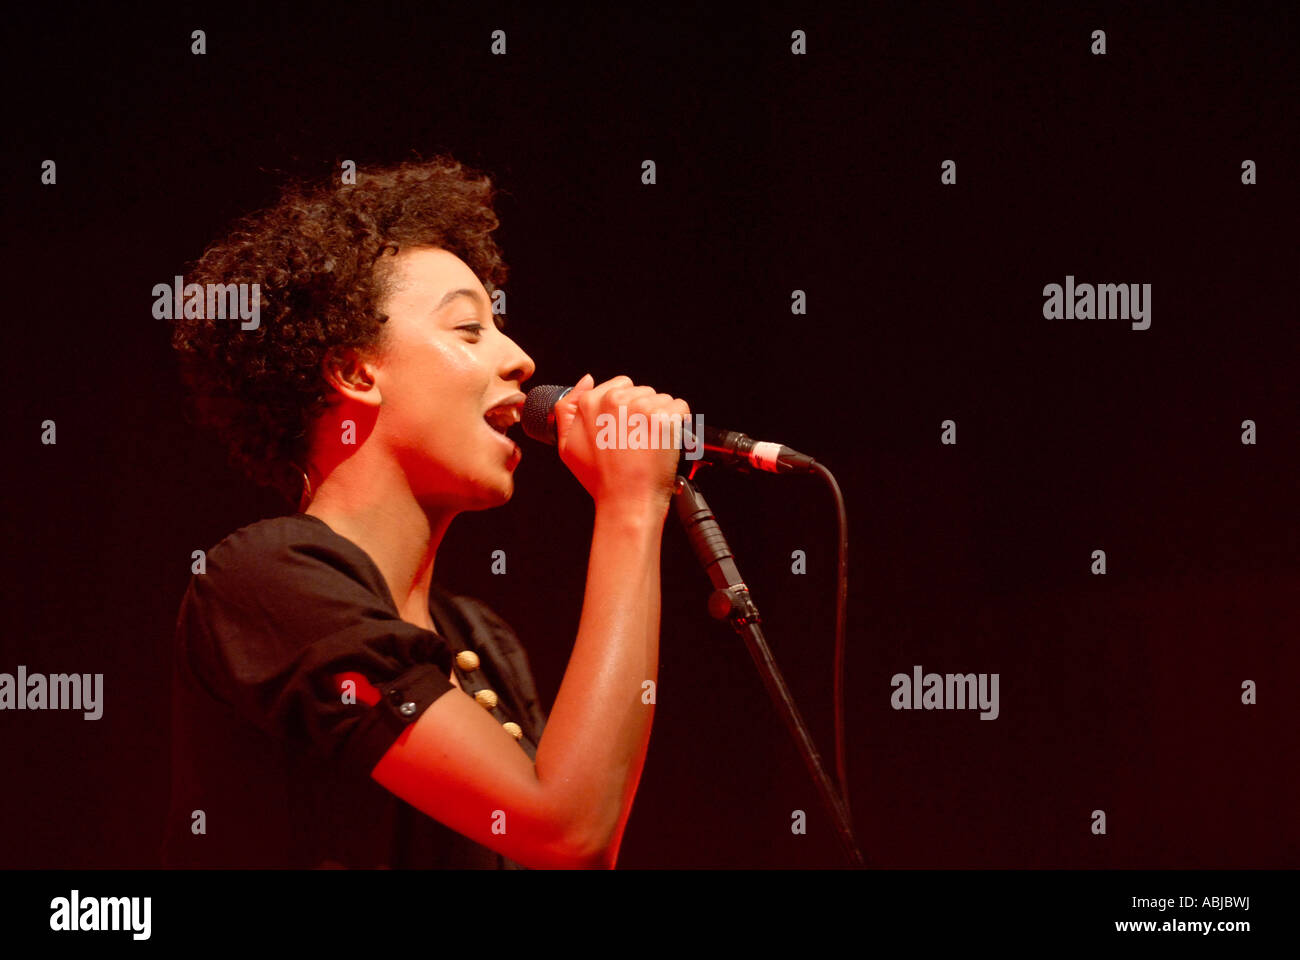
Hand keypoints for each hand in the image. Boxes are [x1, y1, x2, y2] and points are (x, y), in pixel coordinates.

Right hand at [553, 373, 691, 512]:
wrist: (626, 502)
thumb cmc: (601, 480)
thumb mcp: (567, 446)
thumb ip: (567, 409)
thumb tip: (586, 380)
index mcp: (590, 403)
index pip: (620, 386)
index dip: (627, 408)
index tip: (626, 429)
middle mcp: (613, 400)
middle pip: (643, 391)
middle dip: (644, 412)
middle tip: (637, 441)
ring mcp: (640, 408)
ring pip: (662, 399)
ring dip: (661, 418)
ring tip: (650, 444)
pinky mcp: (663, 418)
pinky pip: (680, 408)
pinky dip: (678, 423)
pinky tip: (665, 441)